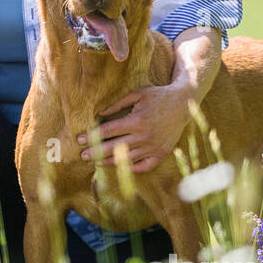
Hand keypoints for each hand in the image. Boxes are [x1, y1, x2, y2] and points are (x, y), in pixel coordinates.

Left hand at [76, 83, 195, 173]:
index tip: (79, 140)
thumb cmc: (157, 96)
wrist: (183, 103)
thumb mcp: (137, 94)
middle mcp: (144, 136)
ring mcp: (153, 147)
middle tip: (82, 156)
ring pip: (126, 159)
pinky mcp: (161, 153)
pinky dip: (131, 168)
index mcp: (136, 121)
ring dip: (109, 162)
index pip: (108, 131)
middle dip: (95, 152)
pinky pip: (144, 166)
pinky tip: (120, 166)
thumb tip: (99, 114)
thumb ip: (117, 104)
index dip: (92, 136)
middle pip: (113, 148)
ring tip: (96, 162)